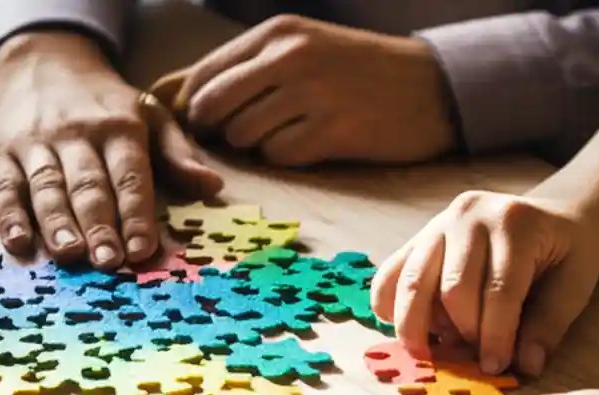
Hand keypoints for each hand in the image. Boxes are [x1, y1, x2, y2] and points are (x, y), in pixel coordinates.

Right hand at [0, 32, 221, 269]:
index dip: (137, 213)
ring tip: (69, 253)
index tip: (143, 249)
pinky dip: (9, 216)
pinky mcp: (1, 153)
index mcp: (119, 128)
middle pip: (88, 185)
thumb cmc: (105, 104)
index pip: (130, 176)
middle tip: (108, 261)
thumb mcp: (149, 115)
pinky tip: (19, 243)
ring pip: (47, 187)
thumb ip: (177, 154)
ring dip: (57, 222)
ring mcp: (35, 144)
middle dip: (99, 224)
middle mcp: (76, 135)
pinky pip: (4, 187)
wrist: (44, 61)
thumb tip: (213, 186)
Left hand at [173, 15, 456, 166]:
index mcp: (277, 33)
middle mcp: (290, 58)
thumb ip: (240, 67)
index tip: (208, 123)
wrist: (432, 87)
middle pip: (212, 108)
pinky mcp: (333, 131)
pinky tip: (312, 143)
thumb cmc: (357, 70)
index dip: (194, 107)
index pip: (202, 76)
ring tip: (287, 132)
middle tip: (244, 134)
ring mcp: (312, 94)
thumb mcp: (300, 48)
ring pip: (243, 136)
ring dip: (256, 145)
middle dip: (217, 130)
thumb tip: (165, 93)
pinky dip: (287, 157)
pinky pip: (279, 156)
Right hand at [371, 191, 598, 375]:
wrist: (550, 217)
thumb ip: (549, 324)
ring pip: (412, 281)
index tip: (495, 368)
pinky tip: (410, 328)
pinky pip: (390, 274)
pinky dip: (390, 307)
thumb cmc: (564, 253)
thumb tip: (527, 365)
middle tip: (471, 359)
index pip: (499, 289)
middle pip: (452, 287)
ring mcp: (438, 223)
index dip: (495, 336)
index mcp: (515, 223)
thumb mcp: (574, 284)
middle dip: (462, 332)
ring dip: (415, 327)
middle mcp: (470, 215)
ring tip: (427, 355)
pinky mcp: (419, 237)